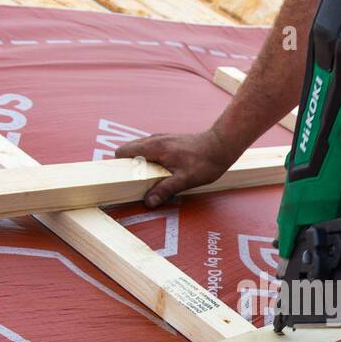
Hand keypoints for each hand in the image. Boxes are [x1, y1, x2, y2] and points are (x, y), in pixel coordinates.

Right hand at [115, 128, 242, 207]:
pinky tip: (159, 173)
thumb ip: (165, 190)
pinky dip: (148, 160)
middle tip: (135, 183)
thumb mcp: (185, 180)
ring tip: (147, 180)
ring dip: (138, 164)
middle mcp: (154, 140)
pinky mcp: (167, 142)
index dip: (118, 166)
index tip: (122, 179)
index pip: (123, 151)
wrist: (221, 145)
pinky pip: (149, 150)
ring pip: (139, 150)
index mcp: (154, 147)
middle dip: (127, 166)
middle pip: (128, 151)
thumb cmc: (205, 161)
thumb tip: (148, 202)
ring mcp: (161, 139)